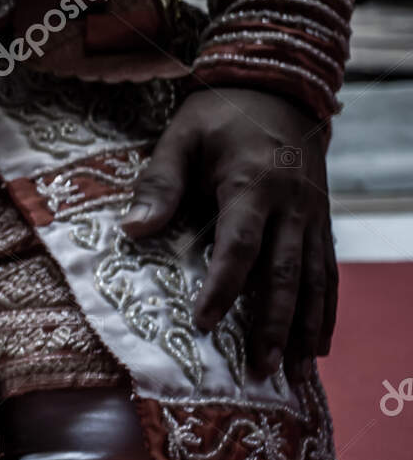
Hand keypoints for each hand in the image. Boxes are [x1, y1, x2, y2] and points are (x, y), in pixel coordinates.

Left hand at [121, 87, 336, 375]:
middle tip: (261, 370)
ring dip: (305, 329)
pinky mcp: (322, 220)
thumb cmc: (220, 114)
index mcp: (252, 184)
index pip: (239, 245)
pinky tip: (316, 348)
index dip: (223, 287)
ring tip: (295, 375)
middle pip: (285, 273)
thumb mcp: (181, 136)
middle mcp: (292, 204)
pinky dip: (324, 311)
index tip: (205, 324)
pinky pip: (328, 271)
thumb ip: (158, 183)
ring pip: (315, 279)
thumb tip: (131, 229)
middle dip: (274, 324)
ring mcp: (313, 214)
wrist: (279, 84)